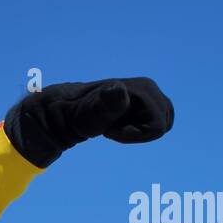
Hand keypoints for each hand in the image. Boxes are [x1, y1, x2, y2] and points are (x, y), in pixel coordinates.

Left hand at [4, 77, 173, 167]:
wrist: (59, 112)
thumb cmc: (71, 116)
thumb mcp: (85, 115)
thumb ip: (103, 106)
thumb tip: (118, 91)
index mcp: (142, 88)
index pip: (158, 126)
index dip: (134, 135)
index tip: (108, 129)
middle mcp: (147, 87)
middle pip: (163, 124)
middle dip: (139, 133)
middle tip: (110, 128)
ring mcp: (145, 94)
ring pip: (160, 124)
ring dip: (138, 132)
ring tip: (112, 126)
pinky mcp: (140, 102)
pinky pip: (151, 123)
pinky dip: (136, 130)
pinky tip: (114, 125)